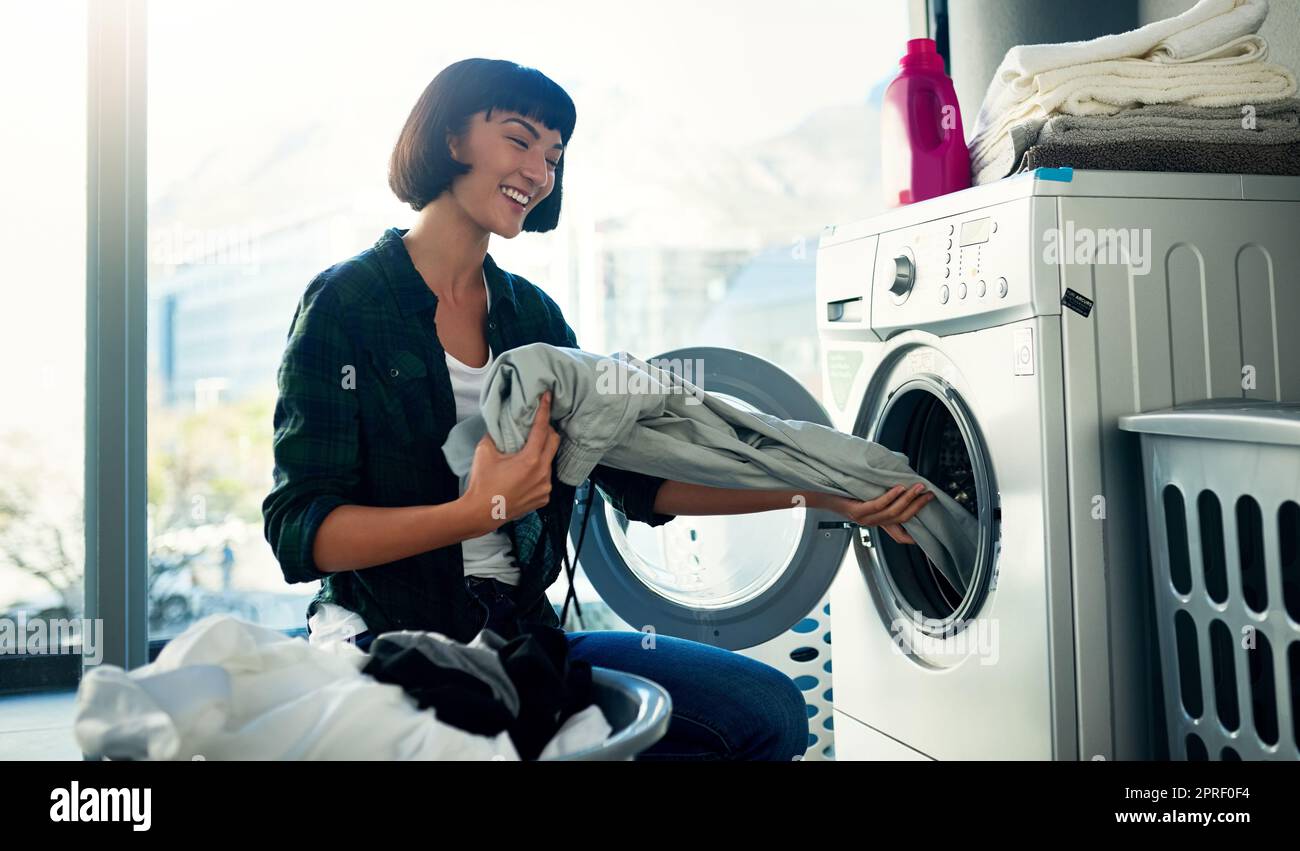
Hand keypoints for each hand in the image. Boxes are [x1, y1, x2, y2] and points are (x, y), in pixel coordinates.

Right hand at [461, 390, 559, 531]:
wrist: (480, 513)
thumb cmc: (482, 482)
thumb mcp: (485, 451)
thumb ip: (496, 434)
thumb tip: (501, 423)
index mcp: (531, 460)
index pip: (542, 429)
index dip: (544, 410)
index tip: (548, 397)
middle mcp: (543, 473)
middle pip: (554, 442)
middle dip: (547, 430)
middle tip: (537, 424)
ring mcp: (545, 487)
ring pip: (549, 461)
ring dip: (541, 453)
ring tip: (527, 452)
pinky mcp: (543, 498)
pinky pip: (545, 479)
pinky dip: (538, 472)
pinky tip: (525, 474)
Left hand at [819, 484, 934, 544]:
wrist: (820, 491)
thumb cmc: (844, 490)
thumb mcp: (869, 495)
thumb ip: (885, 496)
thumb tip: (904, 483)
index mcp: (876, 521)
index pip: (899, 536)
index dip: (915, 535)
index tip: (931, 524)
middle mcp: (872, 523)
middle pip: (902, 519)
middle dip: (918, 506)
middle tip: (929, 494)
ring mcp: (864, 519)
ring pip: (892, 513)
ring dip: (909, 499)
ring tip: (918, 488)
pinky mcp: (856, 512)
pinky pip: (877, 506)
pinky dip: (891, 496)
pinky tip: (898, 488)